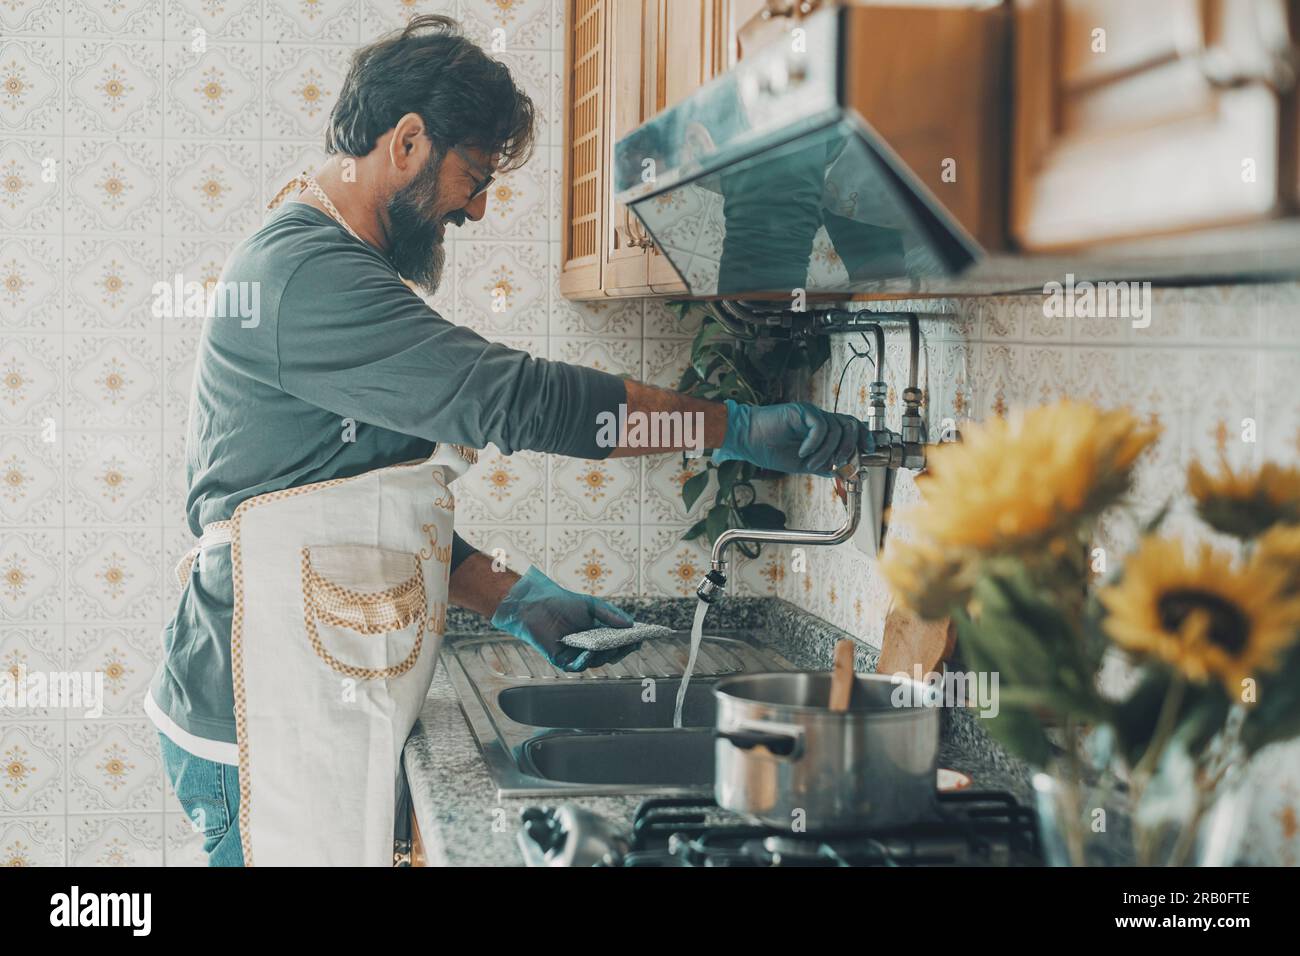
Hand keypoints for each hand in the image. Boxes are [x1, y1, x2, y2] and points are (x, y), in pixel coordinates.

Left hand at [489, 567, 638, 671]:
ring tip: (611, 645)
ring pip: (597, 661)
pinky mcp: (563, 660)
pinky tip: (589, 652)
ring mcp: (577, 654)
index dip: (630, 642)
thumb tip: (630, 625)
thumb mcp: (591, 605)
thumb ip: (610, 615)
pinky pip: (578, 665)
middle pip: (611, 654)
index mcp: (598, 633)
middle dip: (621, 649)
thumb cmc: (563, 603)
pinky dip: (585, 660)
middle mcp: (590, 646)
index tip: (640, 638)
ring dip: (604, 654)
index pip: (618, 641)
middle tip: (629, 643)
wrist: (537, 605)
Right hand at [713, 399, 872, 474]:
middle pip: (850, 426)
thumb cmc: (771, 449)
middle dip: (850, 447)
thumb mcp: (803, 464)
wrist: (748, 440)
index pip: (852, 428)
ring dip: (827, 452)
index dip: (864, 438)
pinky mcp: (801, 411)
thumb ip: (823, 466)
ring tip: (811, 462)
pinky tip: (803, 452)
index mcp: (823, 430)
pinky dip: (815, 443)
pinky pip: (820, 427)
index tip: (869, 452)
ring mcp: (811, 414)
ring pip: (837, 429)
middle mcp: (820, 419)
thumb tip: (843, 473)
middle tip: (839, 463)